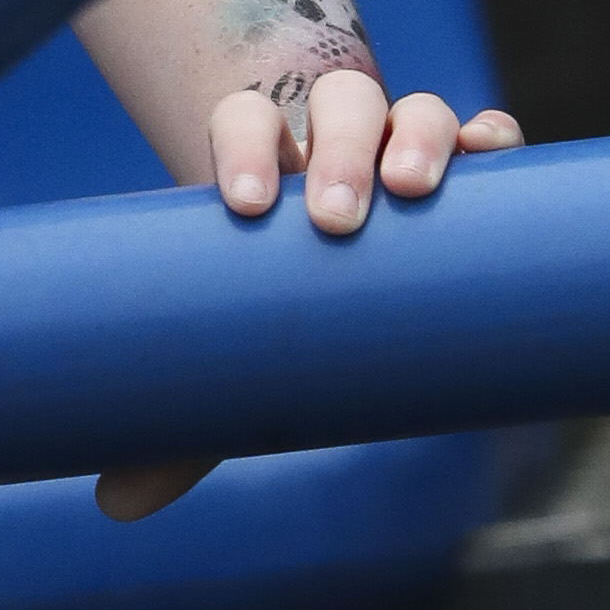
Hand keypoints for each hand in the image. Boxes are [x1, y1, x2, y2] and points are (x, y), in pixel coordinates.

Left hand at [94, 69, 523, 521]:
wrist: (348, 271)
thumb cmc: (277, 311)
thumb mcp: (239, 360)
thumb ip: (185, 420)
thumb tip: (116, 503)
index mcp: (266, 161)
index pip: (246, 121)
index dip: (244, 147)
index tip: (247, 207)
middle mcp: (334, 139)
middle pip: (335, 106)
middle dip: (335, 150)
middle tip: (334, 218)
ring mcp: (404, 144)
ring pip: (412, 109)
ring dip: (416, 136)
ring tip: (412, 190)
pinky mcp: (471, 169)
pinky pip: (486, 136)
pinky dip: (491, 137)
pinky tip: (493, 156)